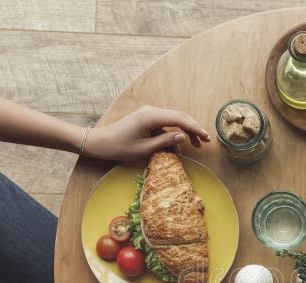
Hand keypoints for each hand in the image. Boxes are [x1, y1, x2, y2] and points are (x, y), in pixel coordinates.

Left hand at [84, 105, 210, 161]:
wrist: (100, 142)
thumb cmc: (119, 147)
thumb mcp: (144, 148)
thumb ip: (165, 141)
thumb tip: (183, 136)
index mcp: (151, 116)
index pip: (180, 119)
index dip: (195, 128)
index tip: (206, 137)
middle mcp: (151, 111)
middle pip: (179, 117)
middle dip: (193, 128)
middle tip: (205, 141)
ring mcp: (149, 114)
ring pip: (174, 120)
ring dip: (184, 131)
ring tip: (194, 145)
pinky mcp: (146, 119)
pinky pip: (165, 124)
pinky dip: (173, 134)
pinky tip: (176, 146)